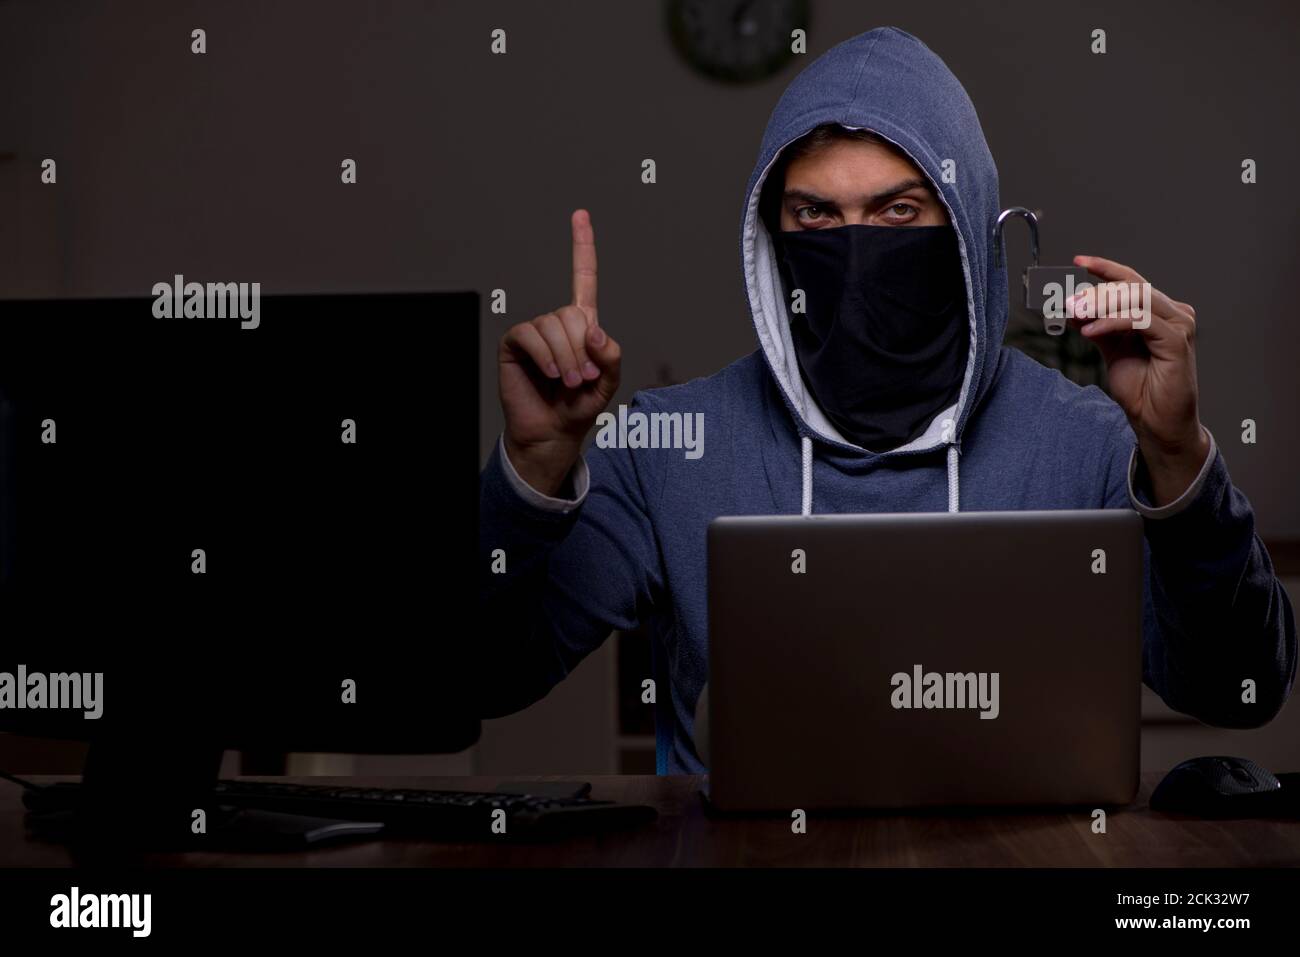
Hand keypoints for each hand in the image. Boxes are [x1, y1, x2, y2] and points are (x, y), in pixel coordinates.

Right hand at [498, 209, 621, 496]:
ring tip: (569, 382)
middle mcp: (556, 323)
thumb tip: (594, 330)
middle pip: (573, 314)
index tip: (580, 215)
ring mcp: (534, 332)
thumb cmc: (579, 407)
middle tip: (583, 378)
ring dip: (567, 358)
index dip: (582, 246)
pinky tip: (551, 374)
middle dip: (582, 350)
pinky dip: (546, 355)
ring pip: (554, 327)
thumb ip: (611, 356)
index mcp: (581, 325)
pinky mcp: (515, 344)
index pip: (582, 278)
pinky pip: (531, 335)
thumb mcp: (608, 383)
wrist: (552, 432)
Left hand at [1068, 255, 1209, 505]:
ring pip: (1137, 299)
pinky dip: (1111, 322)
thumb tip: (1074, 305)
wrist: (1156, 421)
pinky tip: (1090, 331)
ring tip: (1075, 313)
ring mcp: (1180, 326)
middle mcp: (1175, 313)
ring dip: (1101, 304)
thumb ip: (1097, 325)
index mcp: (1160, 312)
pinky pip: (1140, 321)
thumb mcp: (1111, 350)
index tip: (1079, 261)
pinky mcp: (1177, 342)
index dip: (1106, 269)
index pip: (1132, 281)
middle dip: (1096, 291)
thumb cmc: (1141, 388)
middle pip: (1133, 287)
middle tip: (1068, 301)